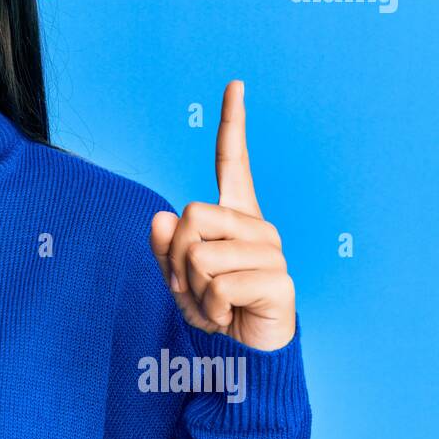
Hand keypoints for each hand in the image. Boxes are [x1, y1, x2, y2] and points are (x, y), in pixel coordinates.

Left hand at [149, 80, 295, 351]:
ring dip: (193, 288)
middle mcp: (256, 226)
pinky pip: (218, 284)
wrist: (244, 354)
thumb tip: (160, 218)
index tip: (235, 83)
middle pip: (190, 215)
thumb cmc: (214, 309)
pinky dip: (211, 308)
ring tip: (215, 303)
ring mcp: (271, 251)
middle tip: (193, 285)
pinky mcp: (278, 280)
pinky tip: (230, 315)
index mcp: (234, 217)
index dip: (233, 123)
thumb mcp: (178, 276)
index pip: (232, 162)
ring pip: (200, 254)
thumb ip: (165, 248)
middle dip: (176, 256)